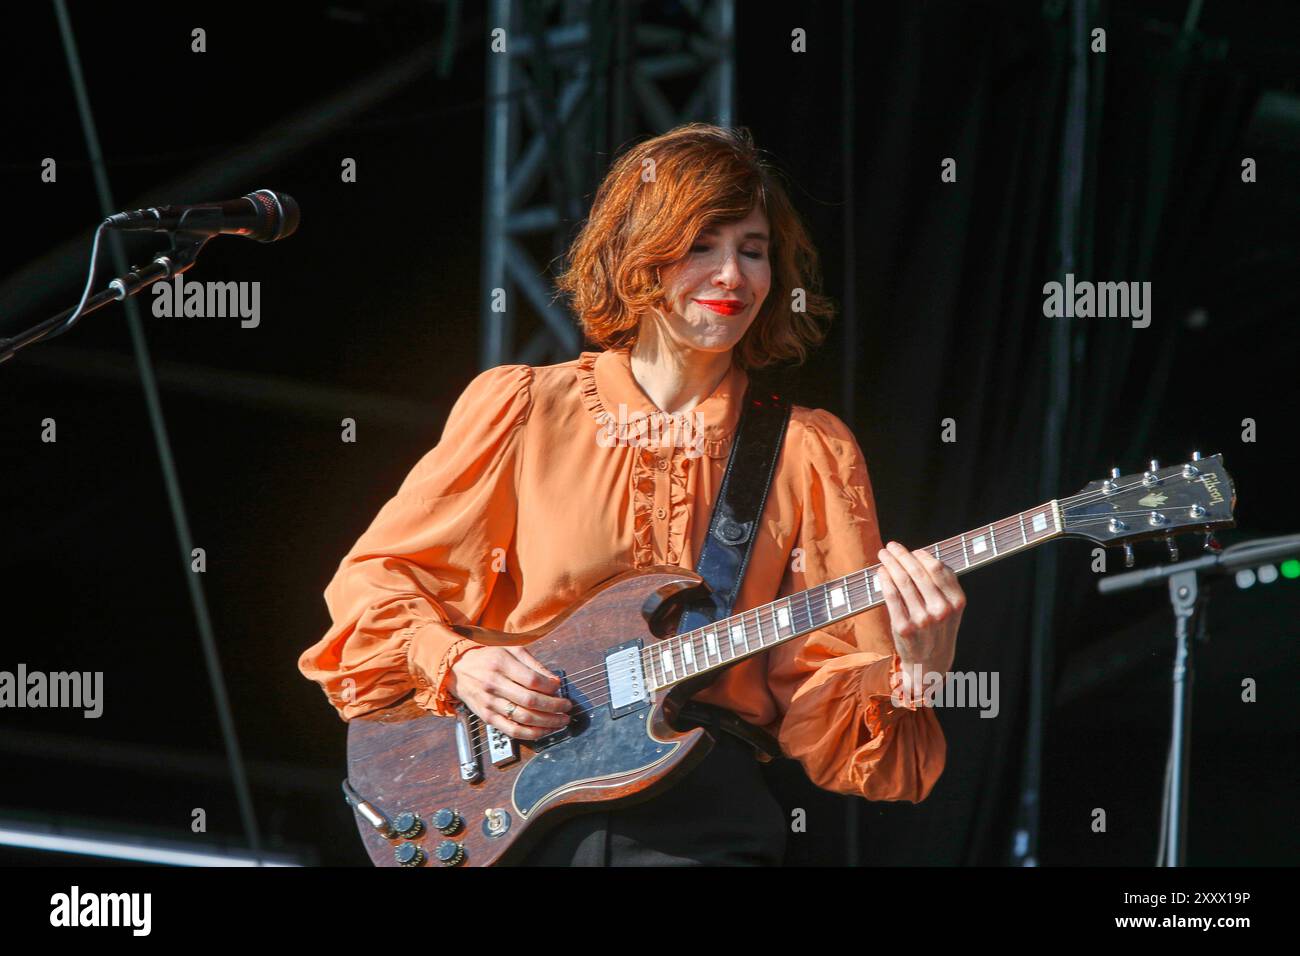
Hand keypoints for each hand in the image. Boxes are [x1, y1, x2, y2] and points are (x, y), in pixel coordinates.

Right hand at [448, 645, 571, 739]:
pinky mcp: (487, 717)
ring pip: (523, 719)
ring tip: (561, 721)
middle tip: (567, 708)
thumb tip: (555, 681)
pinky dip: (531, 734)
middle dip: (554, 707)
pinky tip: (544, 730)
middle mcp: (494, 685)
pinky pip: (512, 731)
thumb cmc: (488, 658)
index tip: (559, 688)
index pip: (532, 680)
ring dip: (547, 723)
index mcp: (501, 664)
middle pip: (531, 701)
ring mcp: (490, 703)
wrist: (456, 669)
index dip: (550, 687)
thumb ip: (534, 664)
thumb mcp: (511, 650)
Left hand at [875, 541, 965, 693]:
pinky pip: (891, 596)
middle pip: (918, 572)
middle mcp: (941, 610)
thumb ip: (944, 585)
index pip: (938, 569)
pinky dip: (885, 580)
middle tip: (891, 546)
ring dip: (891, 563)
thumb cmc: (938, 629)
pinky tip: (881, 572)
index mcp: (956, 602)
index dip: (922, 556)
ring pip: (903, 581)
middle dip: (902, 555)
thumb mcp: (951, 609)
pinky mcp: (903, 627)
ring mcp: (922, 620)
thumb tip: (924, 557)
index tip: (913, 551)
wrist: (930, 663)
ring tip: (883, 555)